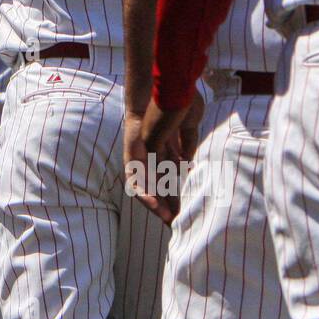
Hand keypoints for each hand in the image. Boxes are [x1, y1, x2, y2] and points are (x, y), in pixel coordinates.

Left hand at [129, 90, 203, 224]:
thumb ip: (185, 148)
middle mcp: (150, 160)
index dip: (176, 198)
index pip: (168, 183)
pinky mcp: (131, 156)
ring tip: (166, 218)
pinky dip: (144, 192)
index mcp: (162, 156)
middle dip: (166, 206)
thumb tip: (186, 164)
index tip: (186, 212)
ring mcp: (139, 159)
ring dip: (155, 204)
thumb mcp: (184, 134)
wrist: (157, 94)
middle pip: (157, 189)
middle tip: (176, 223)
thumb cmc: (172, 109)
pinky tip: (155, 203)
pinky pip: (135, 180)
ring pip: (145, 188)